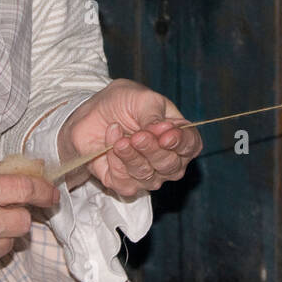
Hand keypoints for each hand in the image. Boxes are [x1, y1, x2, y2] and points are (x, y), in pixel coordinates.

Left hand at [59, 79, 201, 196]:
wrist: (90, 114)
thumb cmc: (121, 103)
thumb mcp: (141, 98)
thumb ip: (154, 115)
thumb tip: (165, 131)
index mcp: (177, 134)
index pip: (191, 145)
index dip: (181, 143)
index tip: (166, 136)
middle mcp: (167, 159)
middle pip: (171, 166)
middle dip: (152, 150)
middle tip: (137, 136)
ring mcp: (147, 174)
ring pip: (148, 176)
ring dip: (132, 156)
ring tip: (120, 139)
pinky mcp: (125, 183)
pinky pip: (126, 183)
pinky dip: (115, 162)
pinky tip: (110, 144)